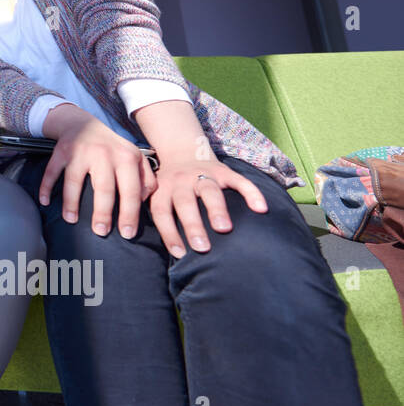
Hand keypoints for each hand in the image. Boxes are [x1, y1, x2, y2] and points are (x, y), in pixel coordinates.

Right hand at [39, 105, 155, 240]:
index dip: (130, 213)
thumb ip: (146, 179)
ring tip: (70, 220)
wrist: (83, 122)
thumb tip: (143, 202)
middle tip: (101, 232)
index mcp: (126, 157)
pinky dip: (46, 186)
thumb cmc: (111, 147)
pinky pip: (52, 171)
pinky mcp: (62, 151)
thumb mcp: (134, 157)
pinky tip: (45, 201)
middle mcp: (104, 153)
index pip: (131, 190)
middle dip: (103, 213)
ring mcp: (81, 151)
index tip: (127, 233)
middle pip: (104, 188)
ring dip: (71, 203)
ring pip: (74, 181)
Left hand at [146, 157, 267, 257]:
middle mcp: (181, 181)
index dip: (169, 233)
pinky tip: (260, 208)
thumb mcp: (156, 193)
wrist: (183, 151)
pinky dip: (251, 193)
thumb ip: (157, 213)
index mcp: (163, 189)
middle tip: (201, 247)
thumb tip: (144, 240)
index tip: (180, 254)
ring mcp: (203, 174)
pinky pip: (239, 181)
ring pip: (209, 191)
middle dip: (192, 225)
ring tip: (224, 229)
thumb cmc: (171, 186)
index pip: (162, 212)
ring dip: (216, 209)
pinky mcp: (224, 171)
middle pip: (185, 202)